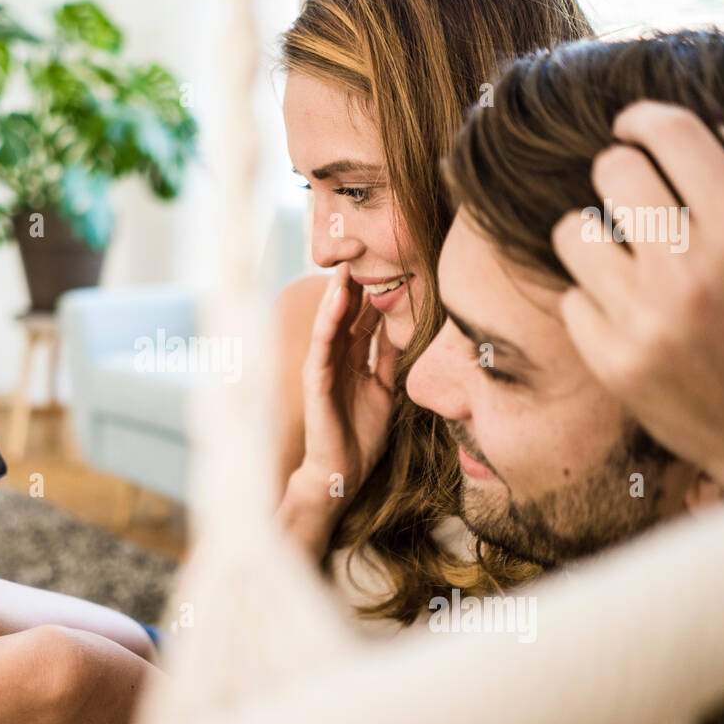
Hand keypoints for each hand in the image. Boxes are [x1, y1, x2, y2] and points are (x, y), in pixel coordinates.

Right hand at [279, 262, 401, 553]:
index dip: (376, 292)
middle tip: (366, 251)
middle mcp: (338, 358)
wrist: (342, 472)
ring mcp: (325, 367)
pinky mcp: (316, 378)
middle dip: (356, 285)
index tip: (390, 263)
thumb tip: (406, 329)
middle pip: (348, 313)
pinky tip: (336, 298)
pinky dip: (329, 319)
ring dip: (338, 294)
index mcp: (355, 360)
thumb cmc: (361, 436)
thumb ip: (390, 360)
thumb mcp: (385, 390)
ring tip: (347, 266)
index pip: (365, 319)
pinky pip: (323, 343)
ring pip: (332, 321)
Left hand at [551, 100, 723, 491]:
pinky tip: (630, 311)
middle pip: (611, 172)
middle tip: (634, 192)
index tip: (633, 124)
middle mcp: (689, 275)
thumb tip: (707, 134)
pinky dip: (596, 298)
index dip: (645, 117)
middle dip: (622, 172)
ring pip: (573, 232)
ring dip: (598, 233)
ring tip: (627, 253)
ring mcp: (643, 323)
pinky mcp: (613, 365)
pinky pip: (571, 298)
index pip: (673, 137)